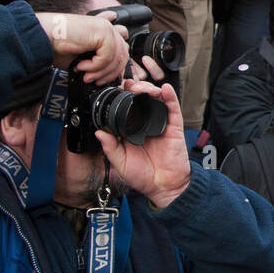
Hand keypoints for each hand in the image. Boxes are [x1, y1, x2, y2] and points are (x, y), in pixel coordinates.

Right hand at [36, 11, 128, 80]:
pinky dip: (95, 66)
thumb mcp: (82, 57)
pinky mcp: (102, 31)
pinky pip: (107, 56)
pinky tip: (82, 66)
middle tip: (95, 80)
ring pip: (117, 58)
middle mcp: (107, 27)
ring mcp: (106, 28)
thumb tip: (109, 75)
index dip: (118, 65)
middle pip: (123, 55)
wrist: (44, 37)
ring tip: (86, 75)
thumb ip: (98, 61)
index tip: (104, 77)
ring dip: (101, 72)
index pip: (123, 47)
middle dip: (110, 73)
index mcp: (103, 31)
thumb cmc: (58, 46)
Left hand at [96, 79, 190, 208]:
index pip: (127, 106)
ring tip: (142, 88)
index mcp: (132, 130)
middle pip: (141, 98)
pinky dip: (170, 96)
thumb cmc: (143, 176)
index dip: (122, 95)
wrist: (162, 186)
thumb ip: (110, 148)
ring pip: (156, 98)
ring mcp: (160, 123)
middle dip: (135, 87)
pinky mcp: (174, 126)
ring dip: (149, 88)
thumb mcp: (120, 162)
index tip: (115, 89)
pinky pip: (173, 107)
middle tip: (128, 86)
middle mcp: (146, 123)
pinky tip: (165, 90)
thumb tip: (99, 133)